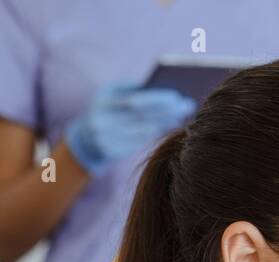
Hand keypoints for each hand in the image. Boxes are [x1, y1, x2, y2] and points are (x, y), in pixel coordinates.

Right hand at [64, 83, 195, 177]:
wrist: (84, 139)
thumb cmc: (106, 110)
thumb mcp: (109, 95)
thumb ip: (130, 88)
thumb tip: (160, 86)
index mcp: (102, 102)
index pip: (134, 101)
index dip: (157, 99)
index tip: (177, 96)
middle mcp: (103, 121)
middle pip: (142, 116)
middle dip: (167, 110)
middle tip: (187, 105)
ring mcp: (107, 138)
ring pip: (144, 131)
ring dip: (166, 122)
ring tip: (182, 114)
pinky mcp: (112, 152)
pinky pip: (141, 142)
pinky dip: (157, 132)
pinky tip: (171, 125)